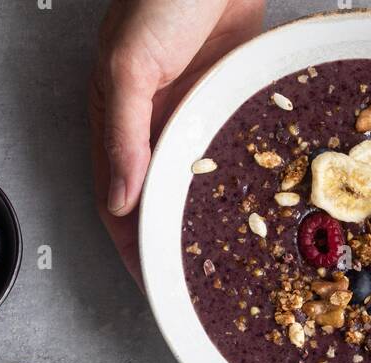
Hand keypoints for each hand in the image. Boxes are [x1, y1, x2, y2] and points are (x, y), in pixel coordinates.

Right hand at [89, 0, 264, 284]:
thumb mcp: (130, 65)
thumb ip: (124, 134)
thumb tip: (120, 202)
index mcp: (115, 119)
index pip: (117, 203)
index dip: (133, 249)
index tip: (153, 289)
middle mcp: (150, 121)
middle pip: (157, 200)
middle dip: (172, 244)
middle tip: (195, 287)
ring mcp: (190, 109)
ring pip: (194, 180)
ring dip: (206, 217)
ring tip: (229, 260)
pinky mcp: (225, 93)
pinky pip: (228, 148)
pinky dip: (238, 179)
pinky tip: (255, 204)